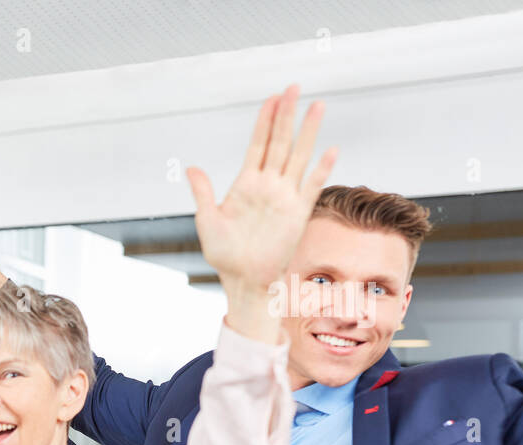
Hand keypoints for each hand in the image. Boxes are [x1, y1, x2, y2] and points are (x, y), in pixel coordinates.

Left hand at [187, 85, 335, 306]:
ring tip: (317, 106)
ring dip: (308, 132)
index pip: (258, 144)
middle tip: (293, 87)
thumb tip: (191, 168)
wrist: (243, 279)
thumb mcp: (207, 221)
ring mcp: (285, 197)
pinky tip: (331, 149)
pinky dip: (323, 169)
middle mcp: (268, 185)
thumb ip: (202, 194)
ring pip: (299, 156)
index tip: (271, 97)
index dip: (264, 121)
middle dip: (286, 115)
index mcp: (246, 184)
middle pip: (280, 142)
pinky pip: (313, 187)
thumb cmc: (224, 254)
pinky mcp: (299, 213)